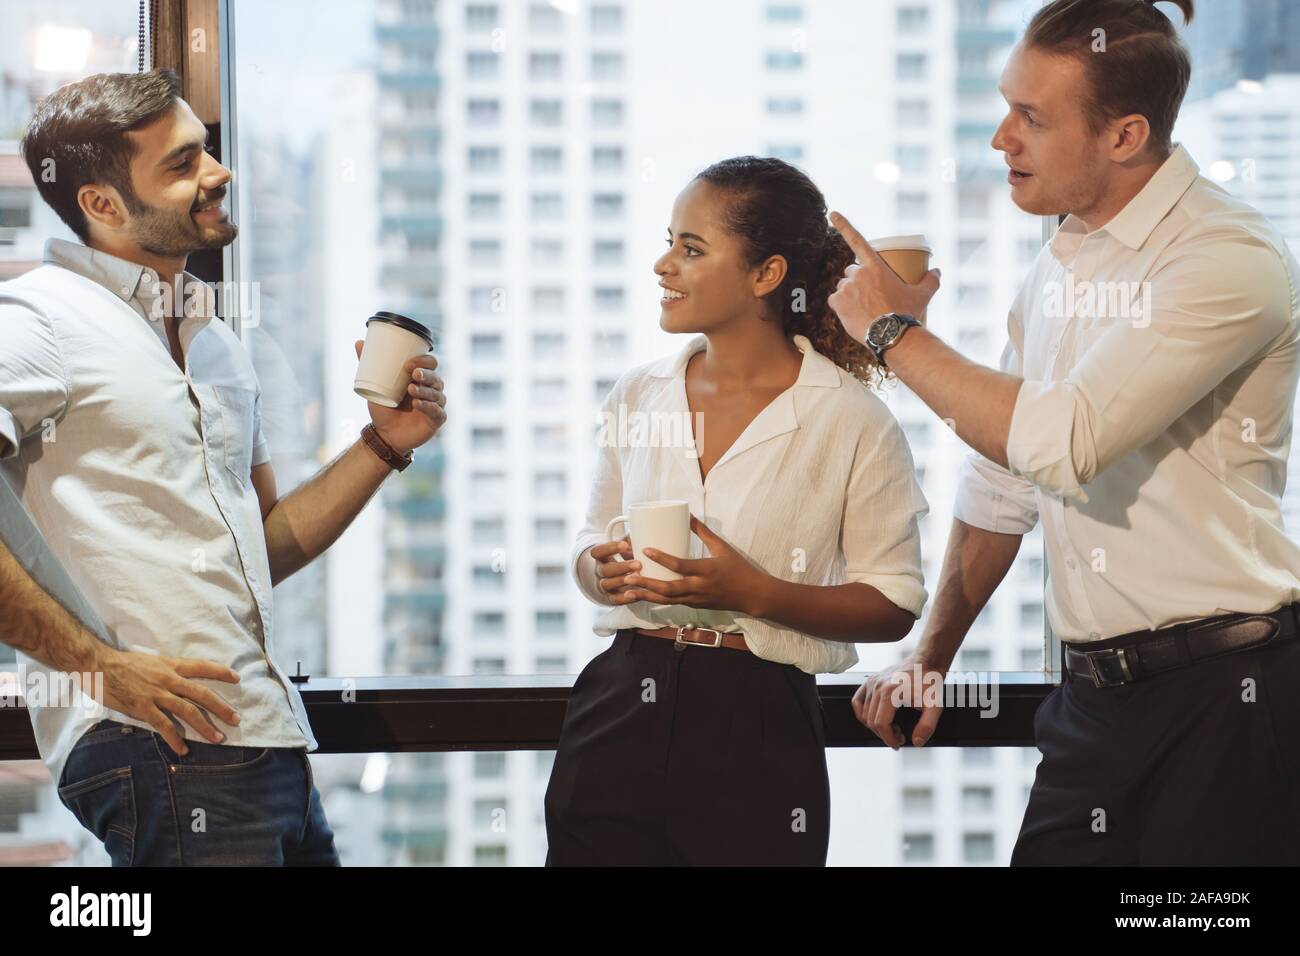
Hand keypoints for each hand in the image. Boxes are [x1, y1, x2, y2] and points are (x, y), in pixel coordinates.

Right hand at [95, 646, 241, 756]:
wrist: (98, 665)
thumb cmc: (124, 663)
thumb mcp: (153, 661)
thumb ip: (168, 670)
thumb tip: (182, 680)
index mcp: (171, 665)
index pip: (202, 666)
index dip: (221, 672)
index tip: (237, 678)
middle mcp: (168, 679)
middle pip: (202, 693)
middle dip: (221, 707)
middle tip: (236, 719)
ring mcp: (156, 694)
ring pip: (188, 711)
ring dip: (205, 726)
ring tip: (217, 738)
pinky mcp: (143, 707)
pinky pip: (164, 725)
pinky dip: (175, 739)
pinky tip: (183, 749)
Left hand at [354, 340, 446, 454]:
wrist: (385, 434)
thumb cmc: (384, 408)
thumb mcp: (375, 385)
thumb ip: (369, 364)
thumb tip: (359, 342)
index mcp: (421, 378)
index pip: (430, 364)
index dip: (423, 361)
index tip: (408, 363)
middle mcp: (431, 389)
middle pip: (436, 377)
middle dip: (426, 374)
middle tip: (413, 374)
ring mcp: (436, 405)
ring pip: (437, 393)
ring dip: (425, 390)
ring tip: (411, 390)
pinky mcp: (437, 419)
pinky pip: (437, 411)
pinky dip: (428, 406)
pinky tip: (418, 404)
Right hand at [589, 538, 642, 605]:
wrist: (613, 578)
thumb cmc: (623, 557)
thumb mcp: (624, 548)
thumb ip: (631, 541)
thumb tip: (644, 533)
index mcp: (600, 557)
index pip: (598, 551)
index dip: (610, 548)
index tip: (625, 544)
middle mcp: (599, 571)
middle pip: (605, 570)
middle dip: (622, 567)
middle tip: (638, 564)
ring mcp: (603, 585)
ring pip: (608, 584)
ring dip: (622, 581)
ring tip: (638, 578)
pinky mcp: (610, 598)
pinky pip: (615, 599)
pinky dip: (625, 598)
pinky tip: (636, 594)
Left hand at [623, 515, 766, 615]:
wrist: (752, 595)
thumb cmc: (739, 569)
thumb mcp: (723, 548)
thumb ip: (704, 533)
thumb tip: (689, 516)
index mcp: (706, 570)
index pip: (680, 565)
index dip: (662, 558)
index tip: (645, 550)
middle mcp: (699, 587)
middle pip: (668, 588)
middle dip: (646, 583)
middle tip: (628, 576)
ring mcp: (696, 599)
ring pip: (667, 600)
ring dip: (647, 595)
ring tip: (628, 590)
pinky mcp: (695, 605)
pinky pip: (672, 604)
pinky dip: (657, 600)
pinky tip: (643, 596)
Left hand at [826, 211, 940, 343]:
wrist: (892, 335)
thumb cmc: (907, 314)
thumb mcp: (923, 295)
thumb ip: (931, 280)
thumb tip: (937, 270)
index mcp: (876, 266)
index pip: (857, 240)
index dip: (843, 225)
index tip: (832, 213)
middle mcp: (858, 273)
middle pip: (852, 271)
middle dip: (858, 280)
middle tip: (871, 296)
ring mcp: (846, 287)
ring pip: (844, 287)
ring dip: (851, 294)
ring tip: (865, 309)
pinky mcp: (836, 302)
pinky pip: (834, 300)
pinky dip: (841, 306)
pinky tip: (853, 314)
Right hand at [851, 654, 946, 749]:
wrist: (926, 662)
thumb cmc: (930, 682)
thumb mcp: (934, 706)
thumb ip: (927, 726)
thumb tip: (916, 741)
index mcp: (890, 692)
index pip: (880, 723)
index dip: (888, 738)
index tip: (898, 744)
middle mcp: (877, 686)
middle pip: (871, 721)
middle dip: (884, 734)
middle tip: (899, 737)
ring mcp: (872, 682)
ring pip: (863, 713)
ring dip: (876, 725)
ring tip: (892, 727)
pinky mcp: (871, 680)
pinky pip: (858, 701)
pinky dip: (863, 712)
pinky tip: (876, 717)